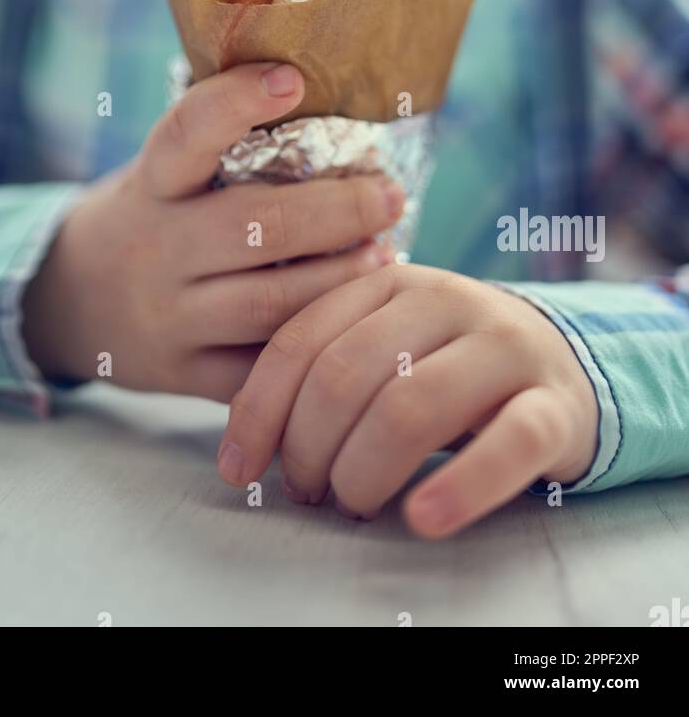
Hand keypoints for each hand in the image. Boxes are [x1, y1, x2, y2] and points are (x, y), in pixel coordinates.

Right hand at [22, 62, 403, 401]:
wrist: (72, 301)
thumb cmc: (154, 215)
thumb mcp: (165, 171)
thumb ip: (223, 142)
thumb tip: (330, 88)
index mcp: (153, 184)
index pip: (185, 134)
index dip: (235, 102)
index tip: (292, 79)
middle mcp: (158, 248)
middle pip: (256, 226)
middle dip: (336, 211)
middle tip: (390, 195)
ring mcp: (170, 317)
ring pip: (270, 303)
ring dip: (339, 280)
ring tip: (386, 257)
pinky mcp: (185, 374)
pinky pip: (262, 367)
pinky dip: (312, 344)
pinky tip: (352, 322)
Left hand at [216, 262, 600, 536]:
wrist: (562, 365)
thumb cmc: (445, 366)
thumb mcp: (384, 346)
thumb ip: (322, 368)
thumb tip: (244, 438)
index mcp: (390, 282)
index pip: (303, 340)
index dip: (260, 410)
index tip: (237, 470)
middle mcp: (447, 299)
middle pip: (346, 375)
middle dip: (309, 448)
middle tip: (309, 493)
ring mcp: (505, 346)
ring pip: (412, 407)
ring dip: (364, 472)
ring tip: (355, 507)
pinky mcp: (555, 403)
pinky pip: (509, 443)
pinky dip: (462, 486)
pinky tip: (424, 517)